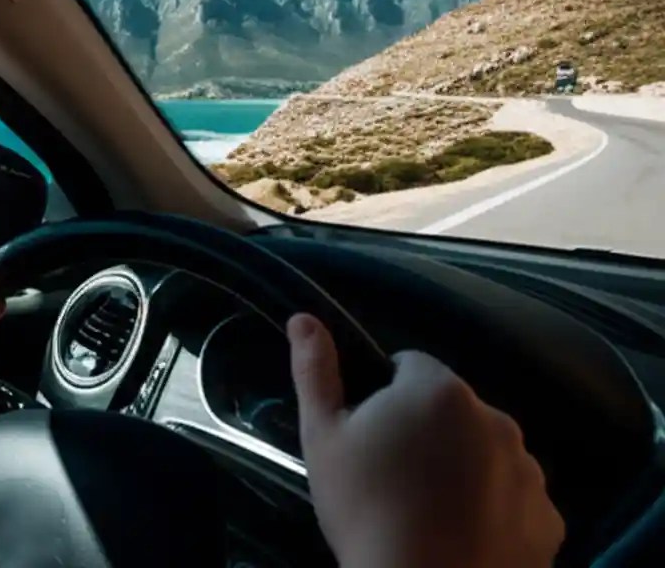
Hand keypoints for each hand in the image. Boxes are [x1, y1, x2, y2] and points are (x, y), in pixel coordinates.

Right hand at [287, 313, 563, 567]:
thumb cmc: (365, 508)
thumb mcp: (323, 438)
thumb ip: (315, 372)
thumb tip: (303, 317)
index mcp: (438, 390)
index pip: (410, 367)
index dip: (384, 396)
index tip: (370, 436)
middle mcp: (495, 417)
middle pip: (452, 409)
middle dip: (428, 430)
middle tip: (394, 476)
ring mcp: (528, 469)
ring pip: (487, 452)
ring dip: (464, 467)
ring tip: (430, 511)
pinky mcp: (548, 516)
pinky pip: (516, 497)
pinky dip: (496, 508)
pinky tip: (465, 534)